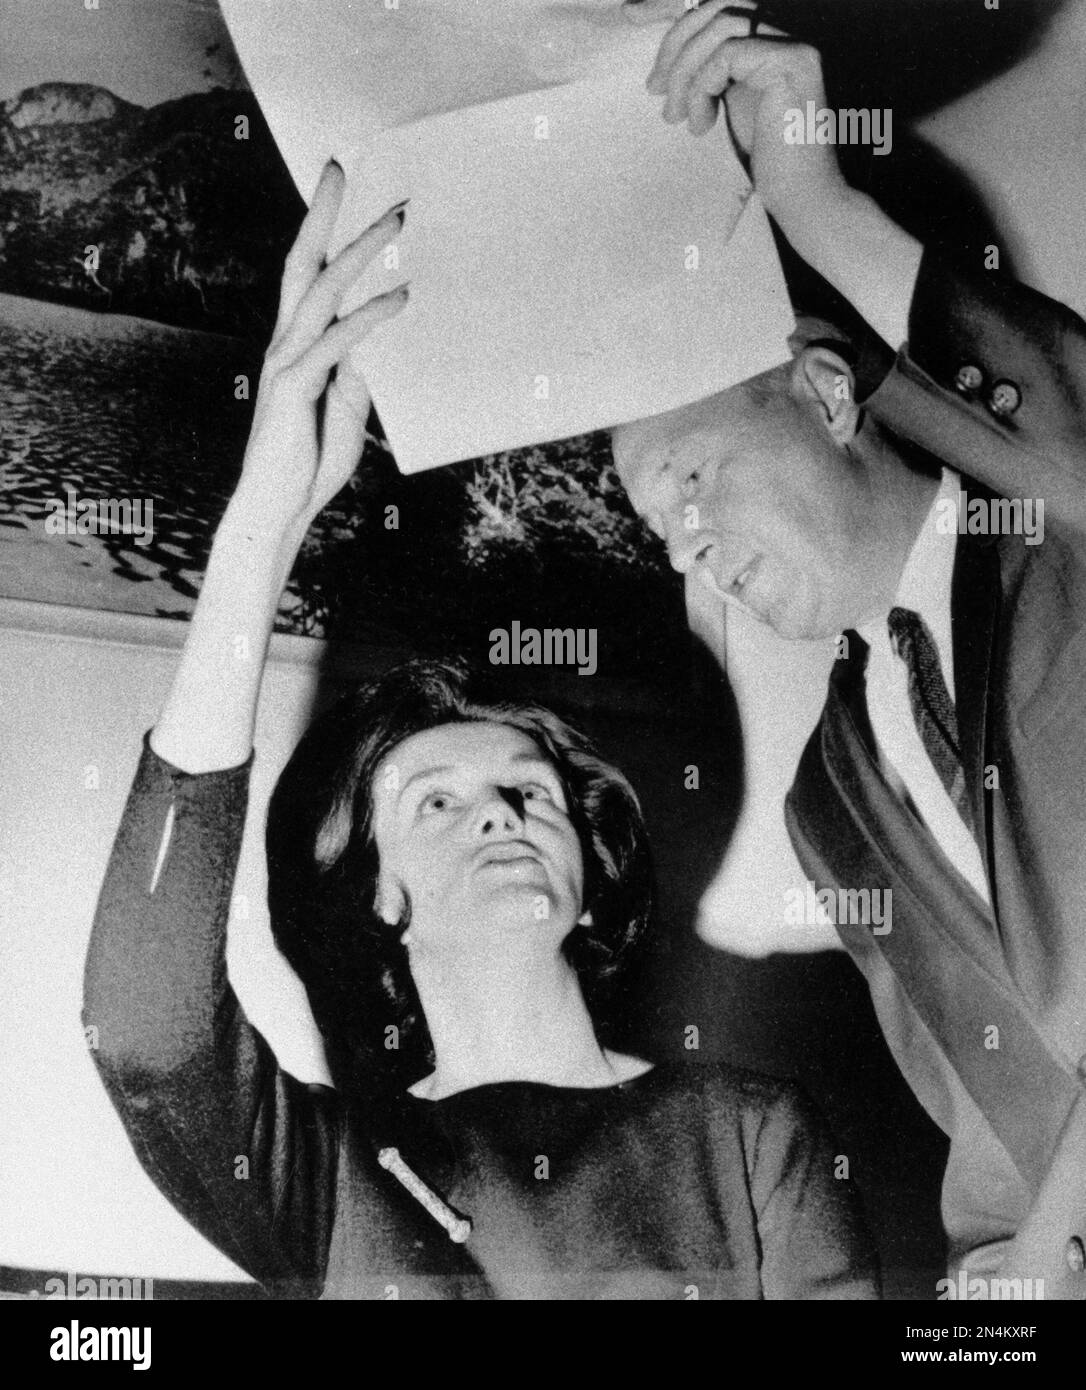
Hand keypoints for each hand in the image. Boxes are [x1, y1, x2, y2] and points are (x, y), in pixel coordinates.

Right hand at [239, 159, 407, 525]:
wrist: (277, 508)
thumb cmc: (309, 462)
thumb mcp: (346, 408)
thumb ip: (359, 371)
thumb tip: (382, 338)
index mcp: (295, 345)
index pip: (304, 275)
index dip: (317, 229)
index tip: (334, 186)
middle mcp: (285, 343)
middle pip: (301, 262)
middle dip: (323, 212)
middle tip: (342, 164)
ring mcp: (287, 361)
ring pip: (321, 288)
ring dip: (360, 249)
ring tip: (396, 219)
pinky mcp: (296, 385)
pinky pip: (339, 339)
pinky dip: (372, 314)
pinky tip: (402, 297)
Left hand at [626, 0, 851, 243]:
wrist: (802, 199)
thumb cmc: (766, 164)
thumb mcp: (730, 105)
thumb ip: (711, 72)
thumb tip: (668, 58)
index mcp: (772, 43)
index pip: (719, 6)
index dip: (674, 15)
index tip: (633, 22)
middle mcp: (788, 35)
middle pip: (717, 6)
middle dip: (674, 44)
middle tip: (655, 89)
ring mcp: (793, 46)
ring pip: (719, 26)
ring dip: (685, 71)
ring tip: (677, 115)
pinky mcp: (790, 63)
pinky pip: (726, 55)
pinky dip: (702, 87)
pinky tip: (702, 124)